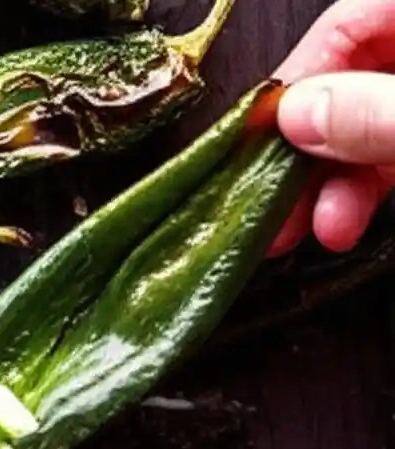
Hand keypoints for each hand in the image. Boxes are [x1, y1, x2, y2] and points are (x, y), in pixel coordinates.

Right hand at [272, 0, 394, 254]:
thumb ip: (377, 113)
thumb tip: (296, 114)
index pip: (351, 20)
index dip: (303, 75)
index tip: (266, 137)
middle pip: (352, 78)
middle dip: (309, 144)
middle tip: (272, 194)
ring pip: (369, 124)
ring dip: (329, 180)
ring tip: (308, 229)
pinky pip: (393, 153)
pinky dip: (365, 189)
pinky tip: (343, 224)